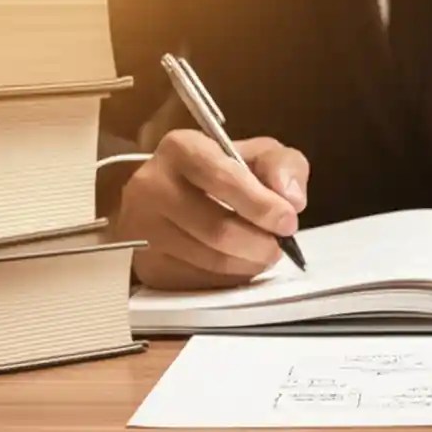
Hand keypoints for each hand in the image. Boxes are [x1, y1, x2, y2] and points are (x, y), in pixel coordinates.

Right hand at [117, 130, 309, 289]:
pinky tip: (237, 265)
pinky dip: (227, 279)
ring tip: (262, 255)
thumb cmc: (221, 173)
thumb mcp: (257, 155)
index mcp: (181, 149)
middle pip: (216, 228)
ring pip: (208, 259)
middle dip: (259, 243)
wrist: (172, 194)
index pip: (222, 178)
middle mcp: (151, 186)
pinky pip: (196, 282)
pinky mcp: (145, 264)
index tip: (287, 221)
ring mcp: (141, 228)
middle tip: (279, 247)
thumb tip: (291, 199)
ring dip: (247, 264)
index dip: (261, 204)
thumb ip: (283, 165)